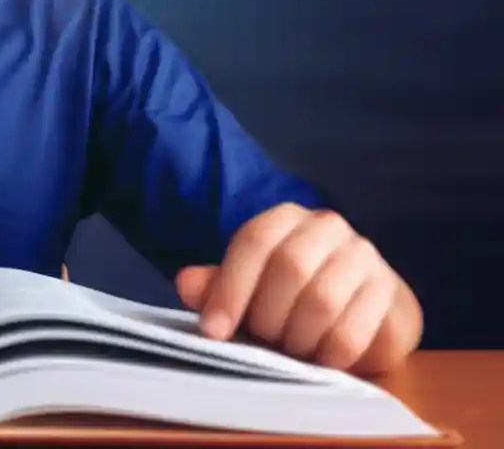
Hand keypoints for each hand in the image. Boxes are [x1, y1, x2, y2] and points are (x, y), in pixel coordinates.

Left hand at [174, 203, 422, 375]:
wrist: (361, 311)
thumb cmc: (291, 299)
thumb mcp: (248, 291)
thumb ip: (216, 287)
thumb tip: (186, 284)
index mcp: (285, 219)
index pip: (254, 241)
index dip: (230, 288)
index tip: (213, 330)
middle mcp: (328, 228)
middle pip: (290, 266)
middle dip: (267, 315)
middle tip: (263, 340)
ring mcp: (366, 258)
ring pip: (323, 299)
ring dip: (297, 337)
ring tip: (291, 350)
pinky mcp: (394, 295)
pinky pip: (354, 331)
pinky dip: (327, 354)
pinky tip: (321, 359)